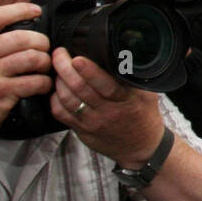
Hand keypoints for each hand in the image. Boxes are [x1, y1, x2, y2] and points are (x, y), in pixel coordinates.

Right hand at [0, 3, 52, 147]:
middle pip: (20, 37)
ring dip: (44, 61)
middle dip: (40, 41)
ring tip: (44, 66)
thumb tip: (12, 25)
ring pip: (30, 57)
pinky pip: (33, 81)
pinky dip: (44, 82)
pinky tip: (43, 84)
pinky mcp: (0, 94)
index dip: (19, 10)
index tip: (35, 11)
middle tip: (45, 47)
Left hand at [48, 47, 164, 164]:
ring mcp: (93, 123)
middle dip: (65, 68)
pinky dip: (55, 99)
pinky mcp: (82, 131)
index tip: (77, 58)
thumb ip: (132, 77)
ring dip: (58, 81)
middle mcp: (108, 112)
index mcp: (126, 101)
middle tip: (59, 54)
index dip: (89, 71)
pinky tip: (56, 90)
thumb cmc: (144, 116)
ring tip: (57, 69)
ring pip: (67, 100)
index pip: (105, 85)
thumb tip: (119, 53)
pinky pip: (62, 114)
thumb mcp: (146, 94)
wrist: (142, 147)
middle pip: (80, 89)